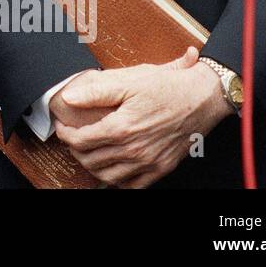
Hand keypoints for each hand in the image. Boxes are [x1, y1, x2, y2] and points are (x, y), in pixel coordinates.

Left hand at [52, 47, 229, 187]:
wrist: (203, 98)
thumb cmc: (167, 87)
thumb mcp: (129, 80)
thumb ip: (96, 91)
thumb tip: (69, 97)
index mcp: (122, 128)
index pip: (81, 140)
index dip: (65, 134)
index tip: (62, 126)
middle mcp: (134, 150)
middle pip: (91, 160)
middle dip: (75, 150)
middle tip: (71, 138)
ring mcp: (148, 162)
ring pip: (109, 177)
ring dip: (93, 167)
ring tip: (87, 154)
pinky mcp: (161, 168)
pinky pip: (133, 186)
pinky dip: (118, 181)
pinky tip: (113, 168)